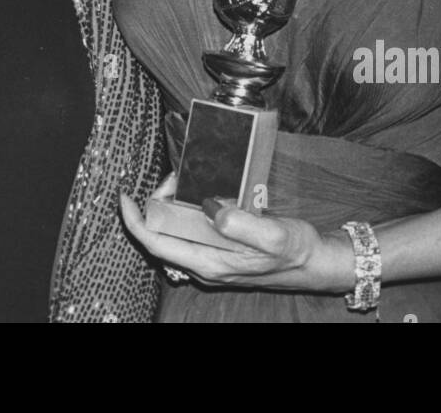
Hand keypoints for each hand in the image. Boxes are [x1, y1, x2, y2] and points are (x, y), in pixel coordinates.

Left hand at [119, 174, 354, 293]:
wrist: (315, 263)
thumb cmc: (295, 251)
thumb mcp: (272, 235)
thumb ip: (239, 224)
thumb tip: (210, 208)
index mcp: (210, 264)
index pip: (156, 245)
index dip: (135, 221)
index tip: (125, 197)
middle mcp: (204, 265)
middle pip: (163, 235)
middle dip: (159, 203)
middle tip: (174, 176)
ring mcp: (211, 259)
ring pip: (176, 231)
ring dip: (174, 204)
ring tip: (185, 179)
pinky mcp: (220, 251)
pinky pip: (192, 230)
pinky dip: (188, 209)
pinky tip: (200, 193)